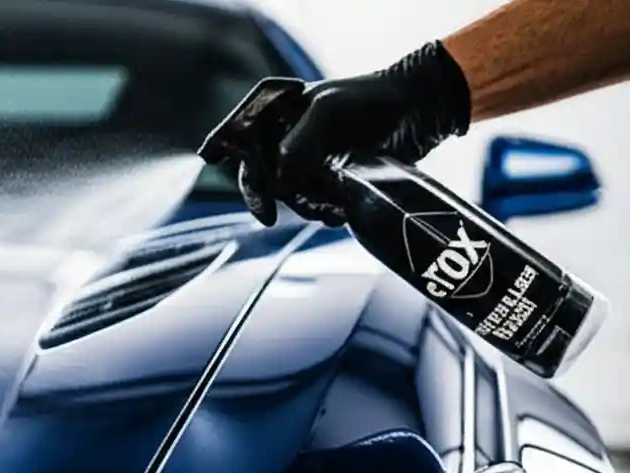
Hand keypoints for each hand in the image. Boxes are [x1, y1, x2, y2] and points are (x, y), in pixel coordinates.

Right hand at [236, 41, 471, 225]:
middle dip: (264, 195)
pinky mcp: (328, 182)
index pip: (240, 130)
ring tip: (330, 209)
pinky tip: (339, 211)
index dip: (221, 144)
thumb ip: (299, 143)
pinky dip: (322, 212)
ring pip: (287, 195)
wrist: (419, 112)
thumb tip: (279, 183)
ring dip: (304, 207)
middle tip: (267, 215)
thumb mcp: (329, 112)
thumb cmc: (371, 100)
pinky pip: (313, 204)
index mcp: (278, 112)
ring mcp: (307, 162)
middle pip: (258, 173)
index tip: (210, 157)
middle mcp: (286, 138)